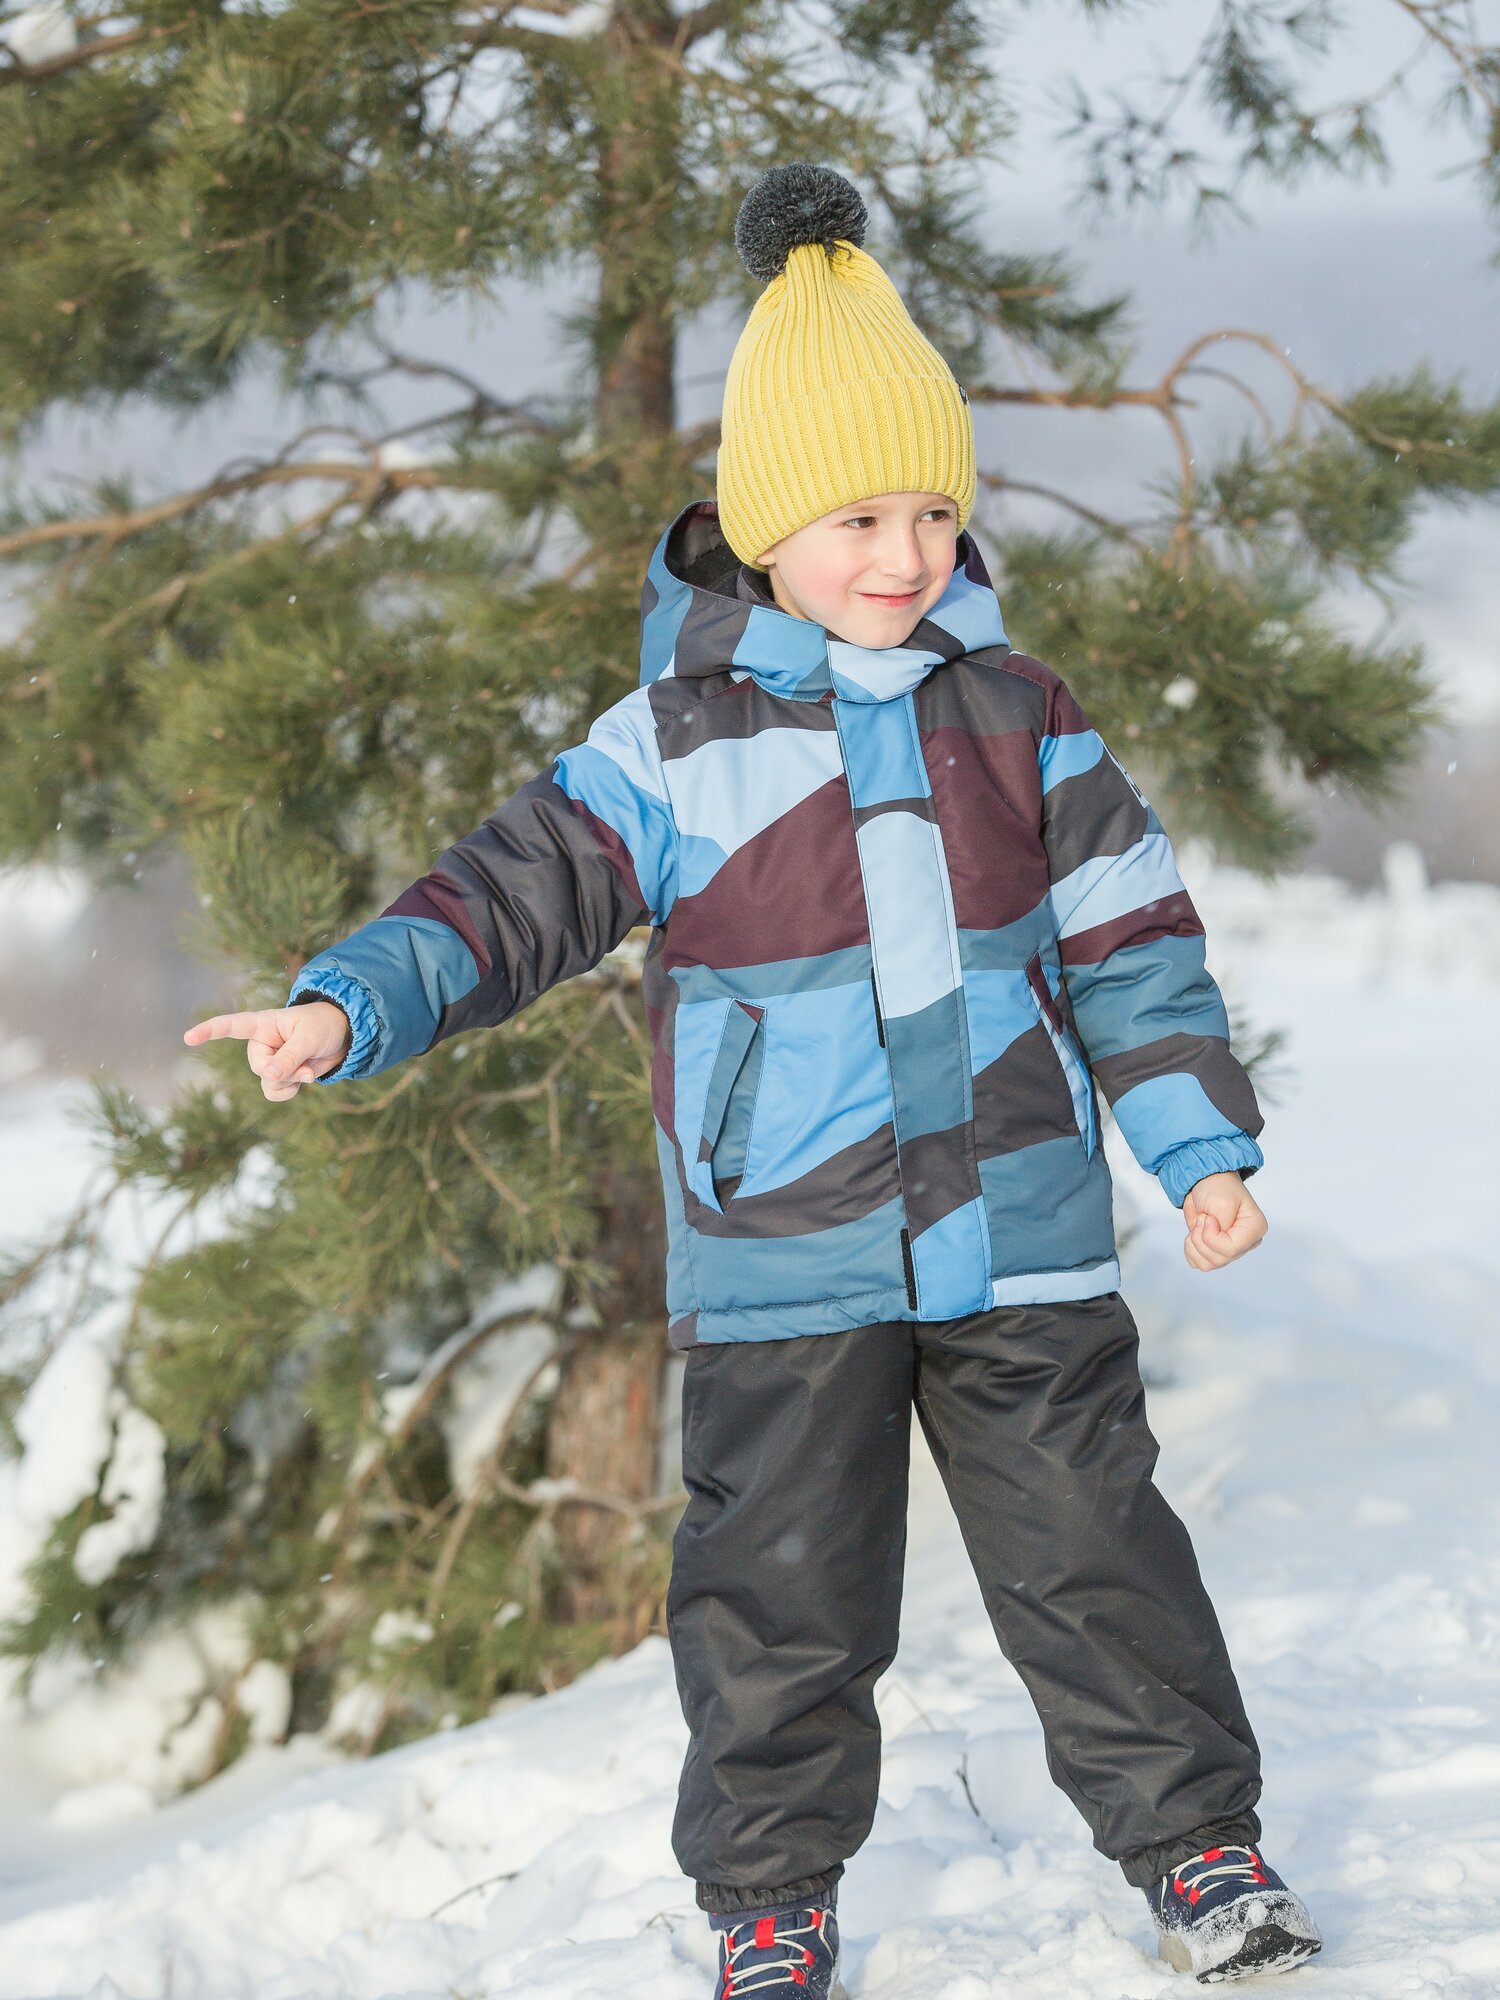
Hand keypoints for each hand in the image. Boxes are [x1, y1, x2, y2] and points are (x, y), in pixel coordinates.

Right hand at [182, 1000, 352, 1101]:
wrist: (343, 1036)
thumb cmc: (323, 1026)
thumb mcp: (308, 1039)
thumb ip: (288, 1057)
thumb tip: (268, 1077)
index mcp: (263, 1024)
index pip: (231, 1026)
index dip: (209, 1031)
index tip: (188, 1037)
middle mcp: (261, 1043)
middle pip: (259, 1067)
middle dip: (284, 1071)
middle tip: (306, 1063)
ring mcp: (269, 1060)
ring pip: (266, 1083)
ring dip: (289, 1083)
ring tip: (308, 1070)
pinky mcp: (279, 1075)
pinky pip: (274, 1092)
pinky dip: (290, 1091)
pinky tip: (305, 1078)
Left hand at [1181, 1170, 1266, 1270]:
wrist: (1206, 1182)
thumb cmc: (1218, 1188)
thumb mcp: (1221, 1203)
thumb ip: (1221, 1226)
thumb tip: (1213, 1240)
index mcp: (1255, 1230)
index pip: (1231, 1249)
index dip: (1211, 1236)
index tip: (1208, 1218)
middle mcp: (1245, 1243)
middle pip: (1219, 1259)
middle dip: (1201, 1238)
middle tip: (1203, 1218)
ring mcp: (1231, 1250)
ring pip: (1207, 1264)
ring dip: (1194, 1243)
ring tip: (1199, 1224)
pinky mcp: (1216, 1252)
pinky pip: (1198, 1263)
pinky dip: (1190, 1249)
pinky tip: (1194, 1234)